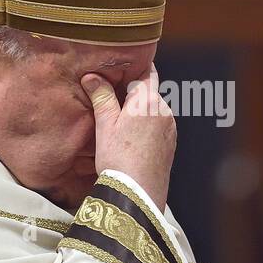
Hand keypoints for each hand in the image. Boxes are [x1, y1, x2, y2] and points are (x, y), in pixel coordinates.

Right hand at [81, 65, 174, 210]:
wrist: (138, 195)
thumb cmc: (119, 160)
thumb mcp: (105, 125)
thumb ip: (102, 97)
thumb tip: (92, 76)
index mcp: (148, 101)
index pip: (147, 72)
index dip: (134, 68)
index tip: (122, 68)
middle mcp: (164, 111)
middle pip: (148, 93)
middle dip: (132, 94)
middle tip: (111, 100)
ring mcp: (170, 129)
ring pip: (152, 111)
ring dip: (138, 112)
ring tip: (118, 125)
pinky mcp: (170, 145)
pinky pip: (157, 127)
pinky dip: (145, 127)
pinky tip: (130, 140)